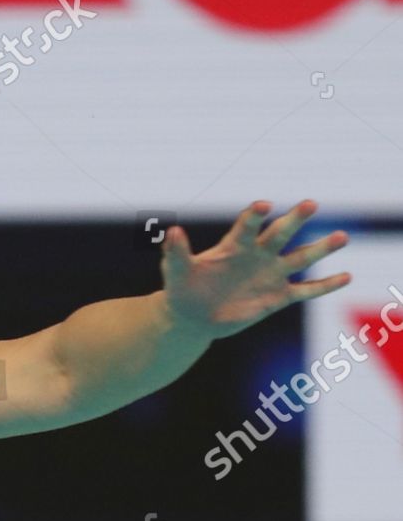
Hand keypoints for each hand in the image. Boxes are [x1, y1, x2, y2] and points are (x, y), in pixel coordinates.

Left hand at [159, 201, 349, 338]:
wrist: (192, 317)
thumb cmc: (182, 289)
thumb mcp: (176, 271)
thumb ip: (176, 252)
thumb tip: (172, 231)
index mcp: (234, 246)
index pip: (247, 226)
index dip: (254, 215)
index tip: (264, 205)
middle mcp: (257, 255)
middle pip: (281, 234)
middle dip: (295, 219)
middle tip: (311, 204)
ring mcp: (270, 275)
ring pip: (301, 258)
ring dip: (321, 248)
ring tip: (342, 237)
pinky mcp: (278, 297)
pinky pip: (306, 290)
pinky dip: (325, 285)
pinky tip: (346, 276)